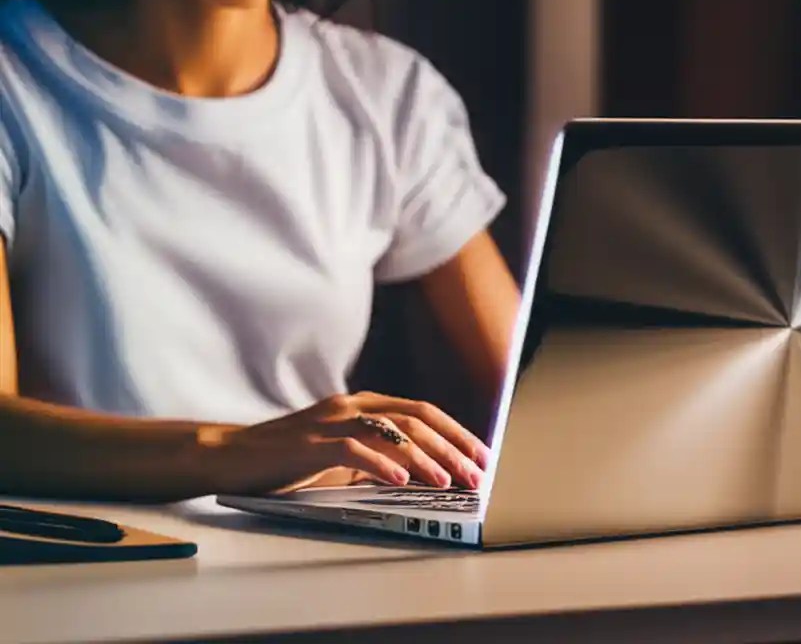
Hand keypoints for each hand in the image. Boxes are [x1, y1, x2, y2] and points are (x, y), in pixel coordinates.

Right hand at [202, 392, 489, 494]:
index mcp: (363, 405)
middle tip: (476, 473)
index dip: (456, 432)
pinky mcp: (310, 444)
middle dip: (452, 447)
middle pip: (416, 420)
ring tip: (448, 482)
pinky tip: (402, 482)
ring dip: (426, 458)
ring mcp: (331, 422)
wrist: (231, 455)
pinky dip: (381, 465)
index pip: (422, 412)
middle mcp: (352, 406)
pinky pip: (354, 451)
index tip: (481, 455)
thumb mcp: (342, 455)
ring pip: (392, 432)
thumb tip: (422, 473)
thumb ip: (377, 455)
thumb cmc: (288, 458)